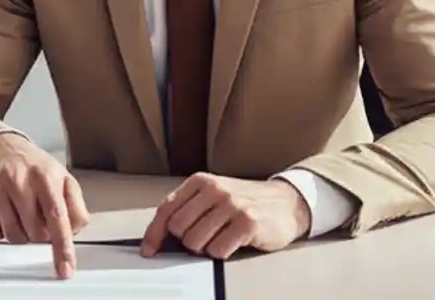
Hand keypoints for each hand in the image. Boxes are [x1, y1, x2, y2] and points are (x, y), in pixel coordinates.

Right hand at [0, 133, 91, 278]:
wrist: (1, 146)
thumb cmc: (36, 168)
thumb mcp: (63, 179)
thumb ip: (75, 206)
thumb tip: (73, 232)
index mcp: (46, 176)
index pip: (57, 217)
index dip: (63, 247)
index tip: (65, 270)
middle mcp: (19, 179)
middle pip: (35, 233)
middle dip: (40, 235)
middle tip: (38, 219)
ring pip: (13, 236)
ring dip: (21, 235)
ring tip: (21, 215)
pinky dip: (1, 231)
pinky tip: (4, 212)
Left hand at [140, 174, 310, 259]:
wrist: (286, 203)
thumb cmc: (245, 203)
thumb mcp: (213, 197)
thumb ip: (188, 208)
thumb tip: (158, 236)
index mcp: (200, 181)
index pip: (166, 209)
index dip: (154, 234)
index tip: (148, 251)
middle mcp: (214, 189)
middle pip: (178, 229)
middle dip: (187, 241)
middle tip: (206, 237)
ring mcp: (231, 204)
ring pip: (195, 242)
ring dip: (206, 248)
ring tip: (222, 238)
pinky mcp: (247, 222)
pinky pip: (218, 250)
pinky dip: (223, 253)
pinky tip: (235, 242)